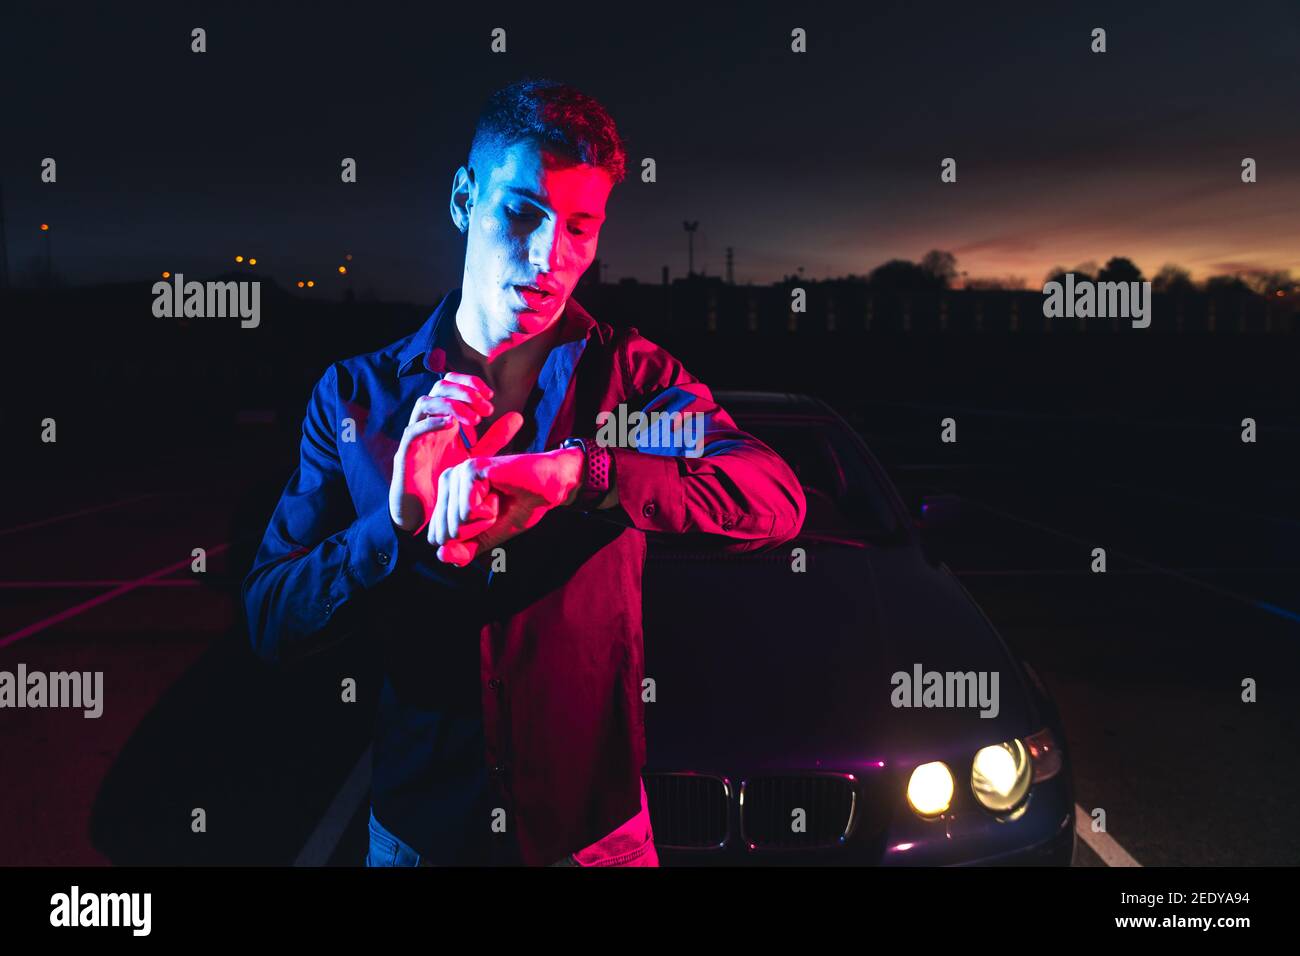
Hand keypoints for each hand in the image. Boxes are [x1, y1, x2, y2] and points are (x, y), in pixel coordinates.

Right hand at [388, 372, 521, 533]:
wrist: (427, 510)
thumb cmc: (447, 480)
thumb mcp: (476, 456)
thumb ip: (495, 438)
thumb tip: (518, 416)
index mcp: (444, 418)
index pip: (452, 385)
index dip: (470, 383)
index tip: (490, 396)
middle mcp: (429, 422)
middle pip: (439, 387)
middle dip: (463, 390)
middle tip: (486, 407)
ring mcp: (416, 435)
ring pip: (425, 403)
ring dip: (452, 405)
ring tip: (475, 421)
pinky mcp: (406, 453)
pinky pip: (413, 430)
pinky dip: (431, 423)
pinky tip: (452, 425)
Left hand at [430, 447, 583, 564]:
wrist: (548, 489)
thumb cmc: (520, 507)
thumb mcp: (487, 537)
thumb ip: (463, 549)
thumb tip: (441, 555)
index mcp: (447, 495)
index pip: (437, 538)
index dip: (469, 538)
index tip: (489, 518)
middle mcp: (447, 481)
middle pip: (446, 533)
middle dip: (477, 530)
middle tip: (497, 508)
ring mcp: (457, 473)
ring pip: (457, 524)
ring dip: (486, 520)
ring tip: (500, 500)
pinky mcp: (470, 470)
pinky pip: (468, 512)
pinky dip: (489, 512)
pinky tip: (500, 493)